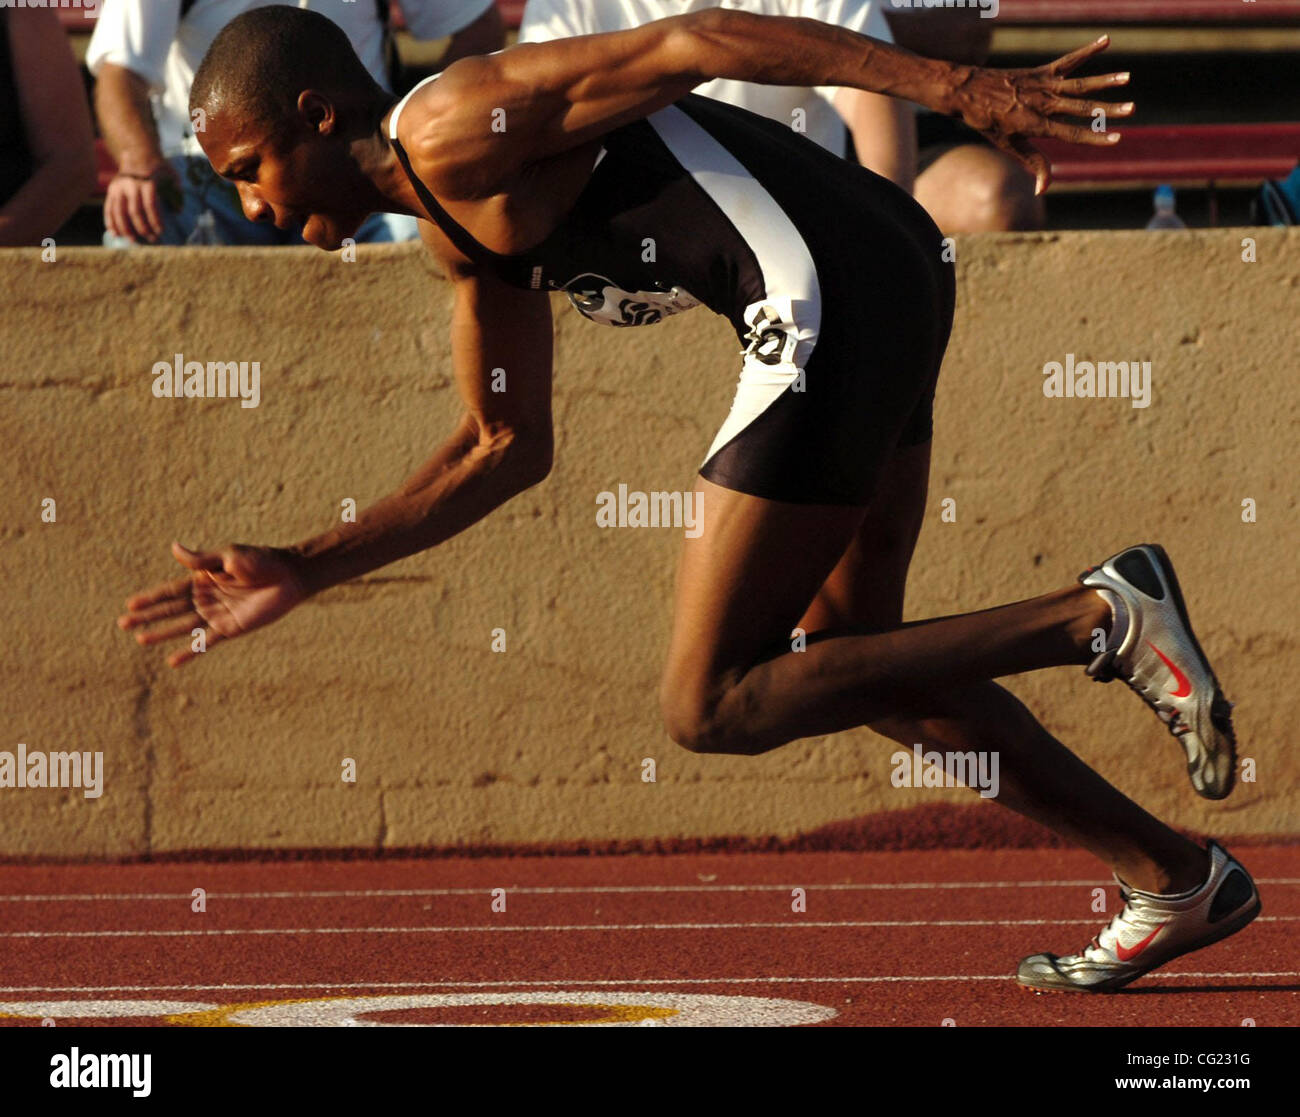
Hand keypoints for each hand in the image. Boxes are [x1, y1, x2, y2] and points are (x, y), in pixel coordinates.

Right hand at [103, 163, 179, 242]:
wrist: (138, 152)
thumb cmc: (159, 167)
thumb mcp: (172, 175)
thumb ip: (177, 192)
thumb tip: (177, 211)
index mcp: (146, 182)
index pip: (150, 205)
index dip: (155, 220)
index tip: (161, 232)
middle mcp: (130, 185)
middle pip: (134, 211)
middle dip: (142, 228)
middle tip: (151, 239)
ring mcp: (118, 187)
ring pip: (119, 211)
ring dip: (125, 228)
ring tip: (133, 241)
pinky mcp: (111, 190)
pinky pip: (108, 208)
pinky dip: (110, 221)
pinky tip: (115, 233)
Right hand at [118, 542, 307, 667]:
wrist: (290, 576)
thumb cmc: (261, 561)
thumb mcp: (228, 556)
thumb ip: (201, 559)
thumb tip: (173, 548)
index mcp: (203, 578)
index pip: (170, 590)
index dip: (150, 598)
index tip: (129, 604)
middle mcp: (206, 598)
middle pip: (171, 609)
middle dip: (148, 616)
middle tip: (123, 624)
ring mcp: (217, 614)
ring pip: (184, 627)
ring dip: (162, 633)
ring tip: (140, 640)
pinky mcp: (231, 628)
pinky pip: (207, 642)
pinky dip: (190, 651)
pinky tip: (172, 661)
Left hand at [948, 35, 1133, 194]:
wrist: (968, 92)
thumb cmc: (989, 123)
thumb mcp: (1009, 147)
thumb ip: (1032, 163)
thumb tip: (1043, 190)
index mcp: (1036, 125)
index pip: (1071, 134)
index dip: (1095, 137)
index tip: (1117, 139)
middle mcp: (1043, 104)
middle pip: (1082, 108)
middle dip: (1108, 109)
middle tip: (1133, 108)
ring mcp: (1044, 85)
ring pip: (1079, 84)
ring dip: (1105, 80)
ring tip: (1127, 77)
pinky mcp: (1042, 71)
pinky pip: (1068, 61)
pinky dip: (1087, 51)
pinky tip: (1106, 40)